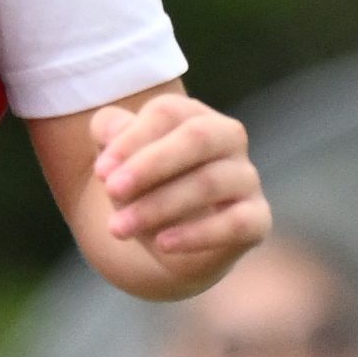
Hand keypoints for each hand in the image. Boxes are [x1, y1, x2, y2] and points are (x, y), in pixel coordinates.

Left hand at [87, 86, 269, 290]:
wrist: (168, 242)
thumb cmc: (143, 188)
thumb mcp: (116, 157)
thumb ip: (108, 131)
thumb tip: (112, 130)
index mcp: (193, 115)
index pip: (167, 112)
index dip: (131, 139)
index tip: (100, 172)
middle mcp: (228, 138)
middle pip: (197, 137)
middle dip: (150, 165)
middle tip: (111, 191)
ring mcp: (247, 178)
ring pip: (210, 182)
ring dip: (158, 206)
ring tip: (118, 228)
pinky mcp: (257, 218)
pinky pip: (236, 223)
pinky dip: (197, 235)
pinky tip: (162, 244)